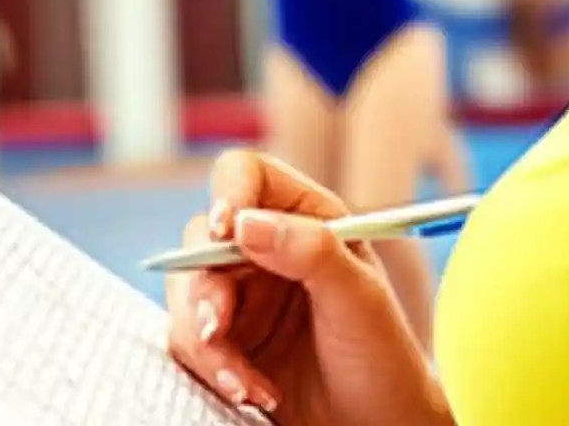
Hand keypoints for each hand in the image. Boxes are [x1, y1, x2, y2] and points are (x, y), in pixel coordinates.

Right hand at [167, 151, 451, 425]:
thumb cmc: (383, 359)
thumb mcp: (359, 300)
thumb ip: (309, 252)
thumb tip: (243, 224)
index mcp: (303, 218)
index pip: (246, 176)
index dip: (228, 194)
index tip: (225, 231)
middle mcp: (263, 249)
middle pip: (200, 240)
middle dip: (205, 290)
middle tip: (218, 328)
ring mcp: (238, 294)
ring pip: (185, 294)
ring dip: (207, 342)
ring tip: (245, 384)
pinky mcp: (221, 338)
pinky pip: (188, 341)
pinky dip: (214, 369)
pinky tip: (251, 393)